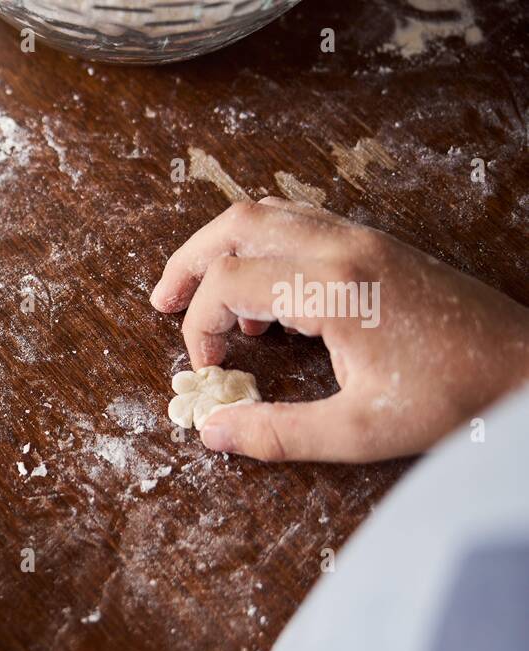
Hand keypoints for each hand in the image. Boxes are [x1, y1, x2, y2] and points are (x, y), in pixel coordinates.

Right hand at [151, 198, 528, 461]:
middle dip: (189, 263)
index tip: (209, 369)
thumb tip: (212, 431)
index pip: (230, 282)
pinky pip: (298, 223)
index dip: (200, 326)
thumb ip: (277, 432)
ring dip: (223, 248)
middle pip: (237, 225)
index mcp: (334, 285)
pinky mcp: (376, 245)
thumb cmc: (452, 398)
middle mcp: (344, 246)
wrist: (524, 368)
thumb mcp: (358, 431)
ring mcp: (362, 238)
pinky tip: (265, 298)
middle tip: (162, 302)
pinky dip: (262, 248)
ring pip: (267, 213)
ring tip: (201, 295)